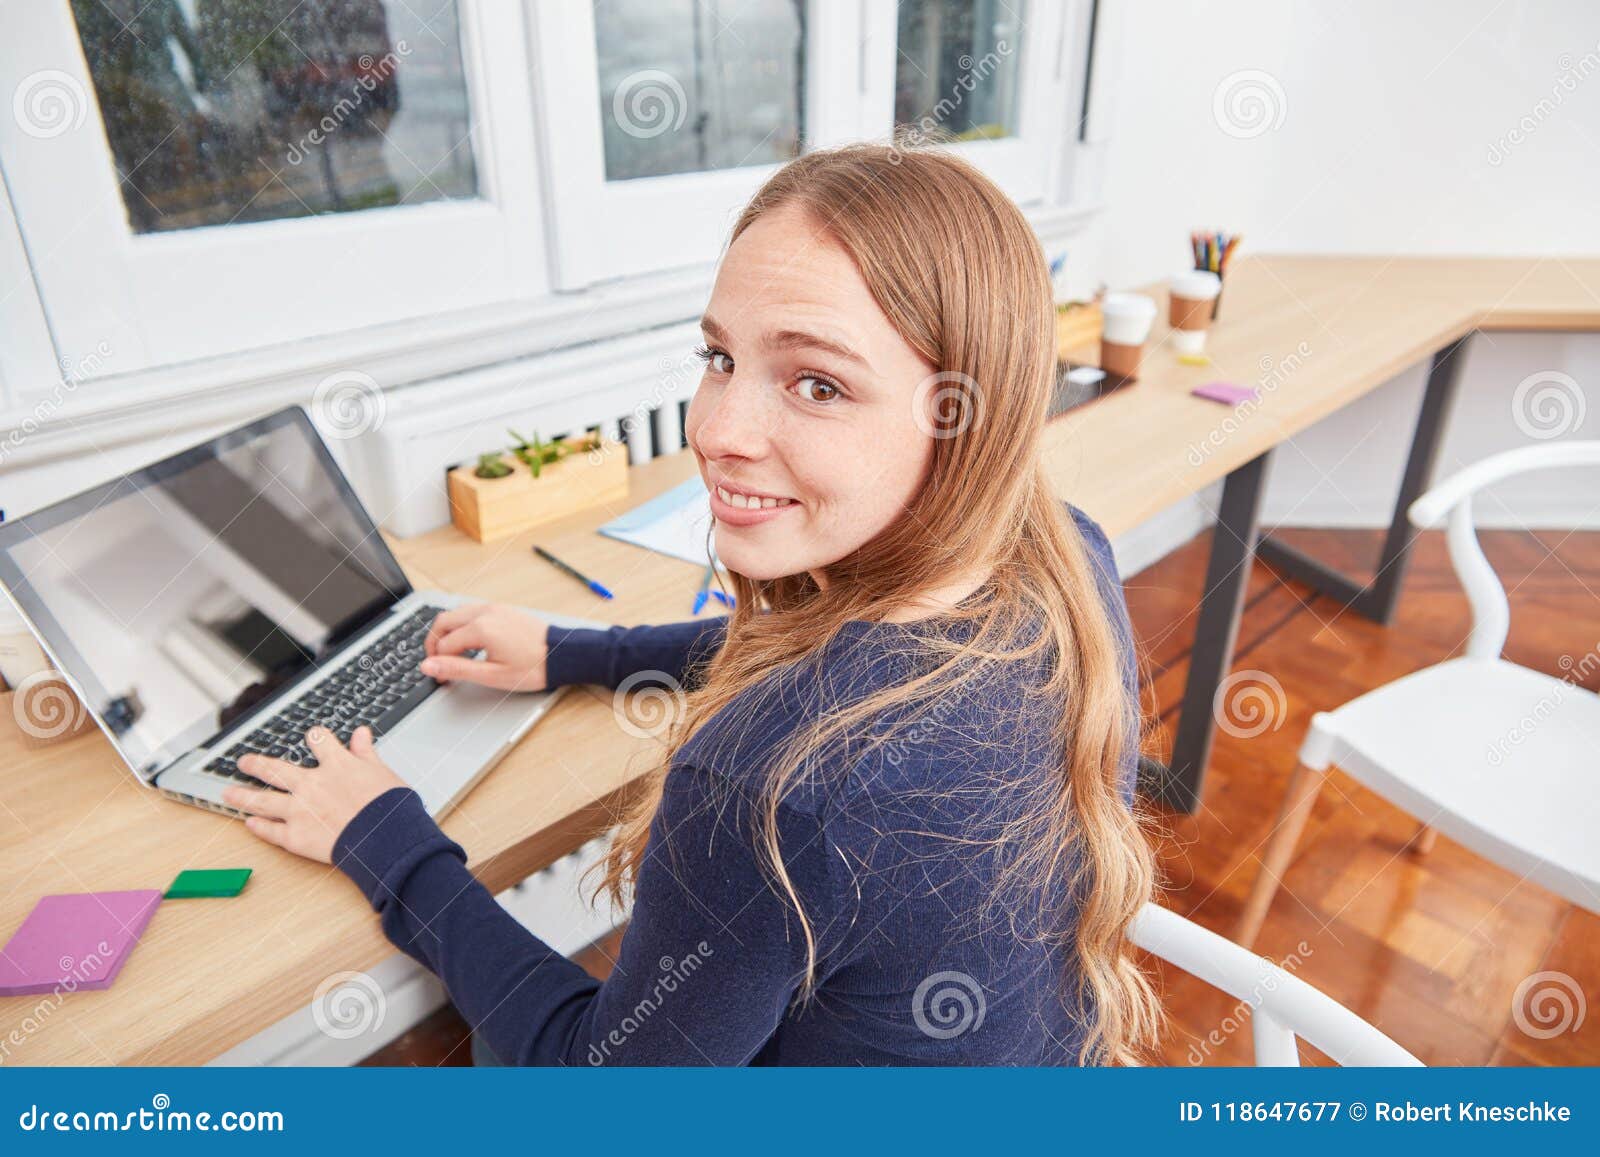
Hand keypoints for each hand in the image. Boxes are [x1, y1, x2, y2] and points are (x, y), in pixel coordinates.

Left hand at [224, 726, 406, 862]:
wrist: (386, 840)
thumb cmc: (390, 808)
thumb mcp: (382, 772)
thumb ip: (366, 753)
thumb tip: (361, 733)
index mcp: (336, 765)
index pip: (320, 741)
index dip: (316, 737)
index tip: (312, 736)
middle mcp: (311, 784)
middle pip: (276, 769)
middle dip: (257, 764)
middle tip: (243, 762)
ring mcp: (300, 811)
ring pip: (263, 800)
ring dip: (243, 795)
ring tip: (228, 793)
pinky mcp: (296, 837)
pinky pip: (271, 830)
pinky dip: (259, 827)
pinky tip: (249, 823)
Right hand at [421, 603, 549, 691]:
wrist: (562, 655)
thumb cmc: (533, 668)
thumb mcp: (492, 675)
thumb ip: (457, 669)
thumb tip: (428, 666)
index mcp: (481, 628)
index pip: (443, 644)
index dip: (438, 664)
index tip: (442, 679)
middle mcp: (485, 612)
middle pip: (443, 622)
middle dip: (434, 643)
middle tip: (438, 663)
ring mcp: (494, 608)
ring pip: (456, 614)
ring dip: (447, 633)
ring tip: (452, 655)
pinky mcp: (502, 609)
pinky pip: (471, 612)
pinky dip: (462, 625)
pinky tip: (469, 643)